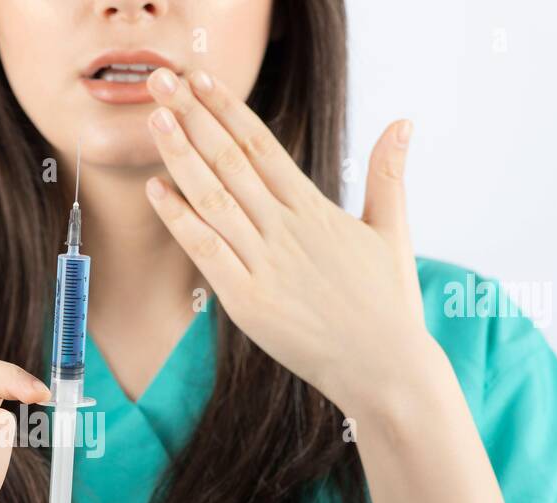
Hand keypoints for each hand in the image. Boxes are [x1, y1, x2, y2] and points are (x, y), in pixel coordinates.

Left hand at [142, 67, 442, 417]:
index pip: (263, 146)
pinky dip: (181, 220)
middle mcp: (287, 230)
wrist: (386, 368)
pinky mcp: (249, 302)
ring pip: (214, 199)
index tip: (200, 80)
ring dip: (181, 157)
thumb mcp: (393, 232)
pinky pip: (208, 252)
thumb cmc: (388, 305)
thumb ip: (389, 176)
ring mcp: (266, 265)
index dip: (228, 110)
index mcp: (316, 210)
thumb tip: (402, 122)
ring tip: (154, 119)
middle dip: (194, 118)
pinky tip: (157, 189)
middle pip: (231, 161)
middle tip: (161, 81)